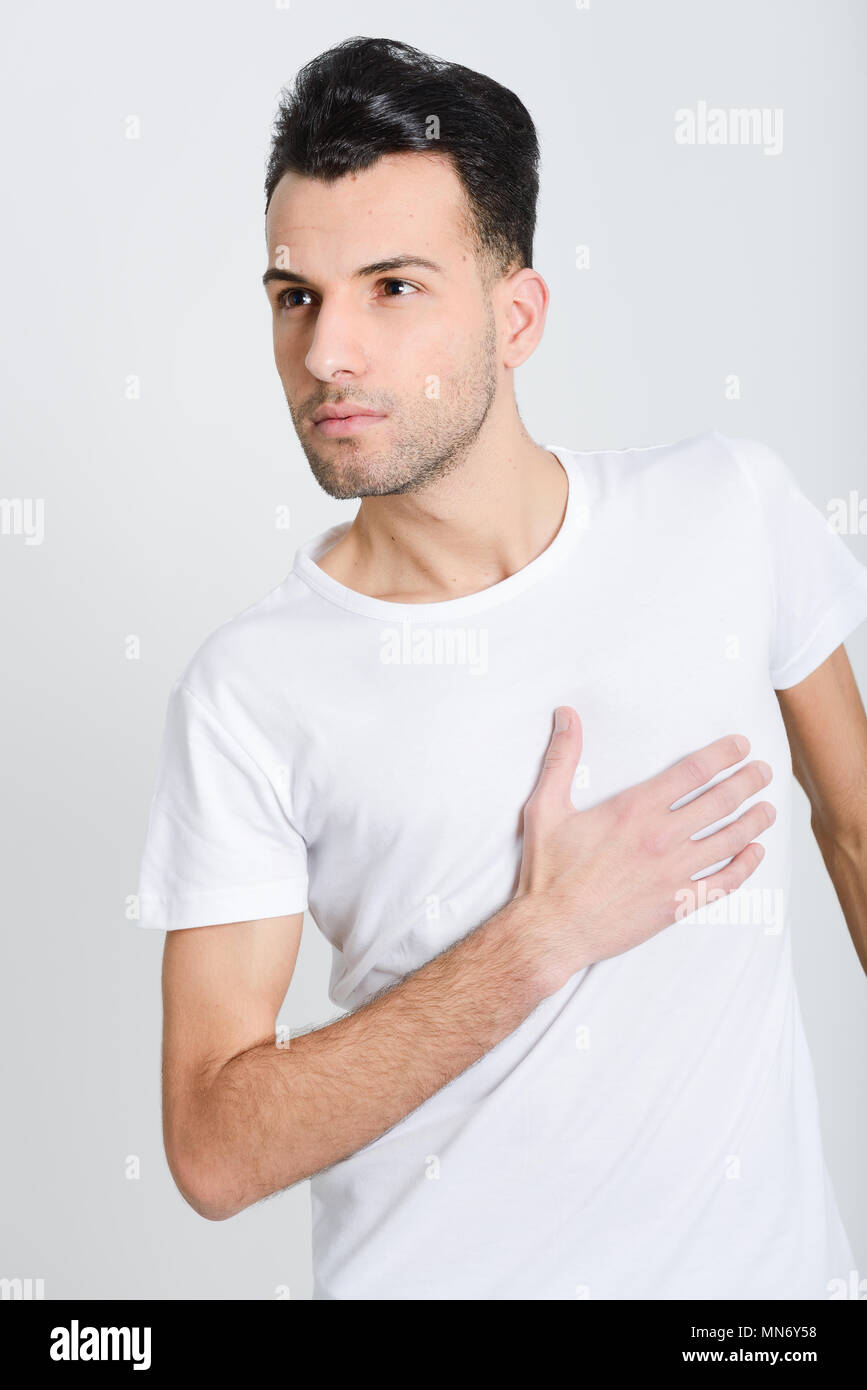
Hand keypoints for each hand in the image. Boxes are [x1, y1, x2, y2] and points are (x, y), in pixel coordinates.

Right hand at [514, 708, 774, 990]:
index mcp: (634, 808)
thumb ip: (561, 758)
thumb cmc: (548, 871)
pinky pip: (724, 882)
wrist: (553, 930)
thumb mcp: (546, 807)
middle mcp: (661, 837)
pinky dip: (746, 866)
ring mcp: (674, 872)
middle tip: (764, 771)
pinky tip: (755, 853)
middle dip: (749, 781)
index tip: (741, 745)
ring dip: (755, 820)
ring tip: (768, 807)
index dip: (723, 754)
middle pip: (721, 800)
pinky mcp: (678, 903)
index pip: (693, 771)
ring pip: (730, 839)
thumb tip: (566, 715)